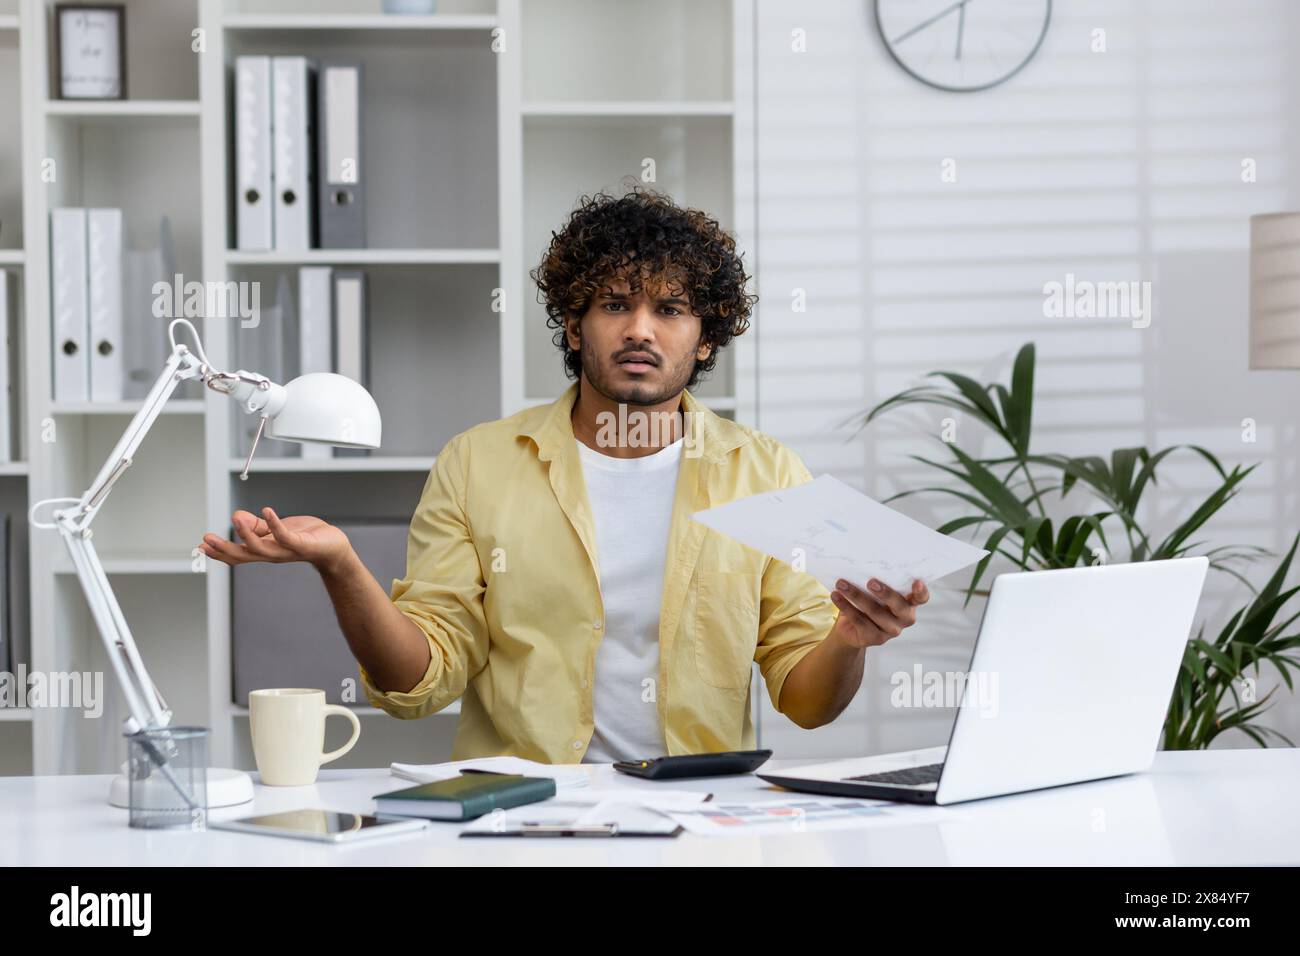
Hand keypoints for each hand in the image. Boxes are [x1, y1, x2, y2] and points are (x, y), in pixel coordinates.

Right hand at [198, 507, 351, 571]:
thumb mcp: (275, 529)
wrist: (332, 547)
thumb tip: (235, 517)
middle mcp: (272, 554)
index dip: (219, 552)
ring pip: (262, 548)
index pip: (238, 555)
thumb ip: (256, 526)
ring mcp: (286, 551)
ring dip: (247, 535)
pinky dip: (275, 523)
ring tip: (236, 520)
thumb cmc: (304, 537)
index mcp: (264, 550)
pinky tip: (266, 511)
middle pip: (244, 555)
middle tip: (206, 539)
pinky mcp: (301, 544)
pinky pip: (285, 536)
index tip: (201, 546)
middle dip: (224, 548)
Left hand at [828, 577, 928, 648]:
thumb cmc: (867, 601)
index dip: (921, 591)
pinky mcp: (874, 639)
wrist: (850, 629)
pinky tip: (836, 596)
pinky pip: (859, 620)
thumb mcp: (874, 592)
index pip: (922, 598)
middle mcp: (904, 618)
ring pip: (875, 613)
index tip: (917, 581)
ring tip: (841, 584)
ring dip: (856, 596)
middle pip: (899, 606)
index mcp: (909, 603)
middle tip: (871, 581)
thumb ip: (878, 581)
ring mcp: (891, 631)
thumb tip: (863, 560)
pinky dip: (845, 606)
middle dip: (885, 593)